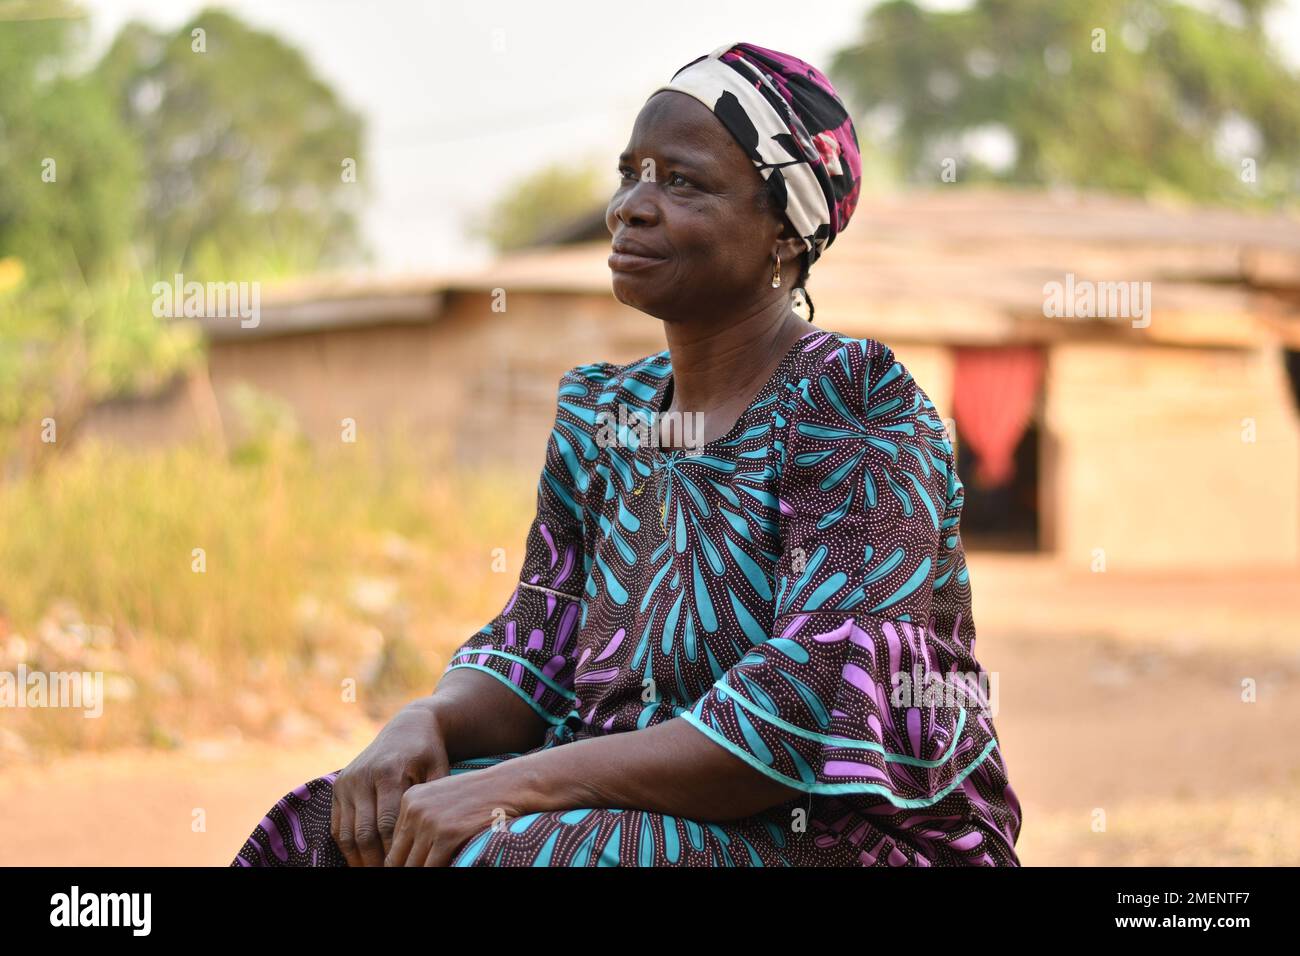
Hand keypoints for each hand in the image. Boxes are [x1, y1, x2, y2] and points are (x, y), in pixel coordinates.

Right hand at [331, 697, 449, 866]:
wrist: (408, 726)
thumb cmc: (429, 754)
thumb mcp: (438, 771)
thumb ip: (431, 802)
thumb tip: (432, 839)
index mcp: (389, 773)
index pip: (387, 825)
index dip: (393, 852)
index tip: (404, 867)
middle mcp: (363, 777)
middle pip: (364, 832)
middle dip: (375, 860)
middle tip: (389, 874)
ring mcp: (347, 781)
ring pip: (346, 833)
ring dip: (358, 858)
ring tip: (375, 871)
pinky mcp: (338, 785)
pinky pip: (337, 825)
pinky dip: (346, 846)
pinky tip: (361, 860)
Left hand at [385, 762, 535, 866]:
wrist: (508, 785)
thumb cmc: (477, 796)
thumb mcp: (441, 800)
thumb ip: (420, 822)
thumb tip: (402, 857)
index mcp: (409, 799)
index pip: (392, 845)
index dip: (397, 865)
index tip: (403, 869)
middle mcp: (415, 809)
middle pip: (397, 859)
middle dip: (404, 871)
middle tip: (412, 876)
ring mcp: (431, 822)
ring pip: (413, 866)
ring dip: (418, 873)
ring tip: (425, 876)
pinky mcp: (449, 834)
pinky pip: (433, 867)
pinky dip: (436, 873)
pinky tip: (447, 869)